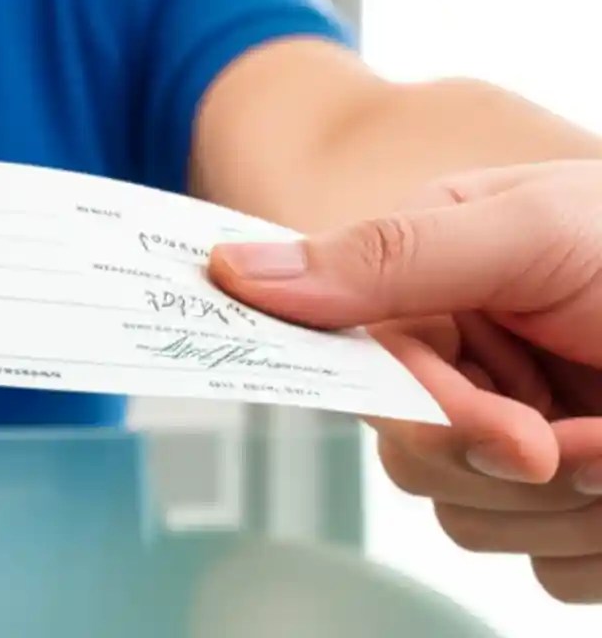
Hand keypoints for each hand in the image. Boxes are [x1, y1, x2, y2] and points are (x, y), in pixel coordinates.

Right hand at [208, 161, 601, 602]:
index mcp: (429, 286)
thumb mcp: (533, 233)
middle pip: (416, 464)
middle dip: (525, 463)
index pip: (367, 371)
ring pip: (477, 524)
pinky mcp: (559, 512)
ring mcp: (510, 443)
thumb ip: (382, 258)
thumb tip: (234, 271)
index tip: (521, 435)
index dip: (436, 415)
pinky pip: (542, 568)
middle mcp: (459, 368)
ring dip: (582, 504)